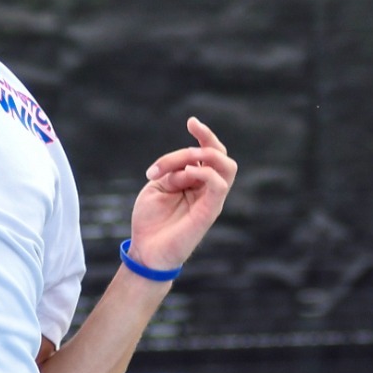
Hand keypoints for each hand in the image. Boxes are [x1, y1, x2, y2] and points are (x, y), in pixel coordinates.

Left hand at [126, 118, 238, 272]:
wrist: (146, 251)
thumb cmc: (150, 220)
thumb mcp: (158, 186)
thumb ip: (173, 171)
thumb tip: (188, 165)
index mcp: (195, 180)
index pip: (210, 151)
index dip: (205, 133)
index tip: (191, 121)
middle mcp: (207, 188)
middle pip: (220, 154)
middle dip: (203, 140)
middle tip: (174, 155)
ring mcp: (211, 200)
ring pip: (226, 166)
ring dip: (201, 156)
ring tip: (178, 167)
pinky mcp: (210, 212)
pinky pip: (218, 185)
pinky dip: (202, 172)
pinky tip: (183, 176)